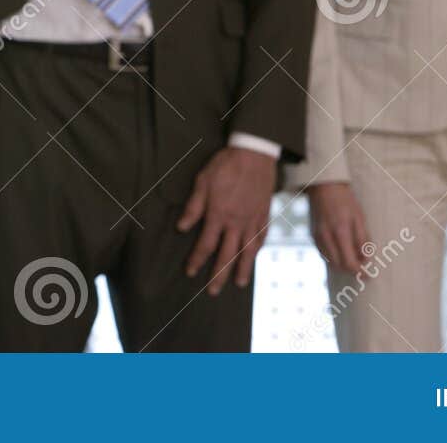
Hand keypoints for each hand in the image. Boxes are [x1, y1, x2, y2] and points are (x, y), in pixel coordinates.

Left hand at [177, 146, 275, 295]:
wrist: (254, 154)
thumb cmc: (225, 165)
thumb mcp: (203, 181)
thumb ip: (193, 207)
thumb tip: (182, 227)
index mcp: (218, 215)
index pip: (205, 245)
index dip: (197, 260)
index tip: (190, 272)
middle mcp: (236, 222)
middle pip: (227, 255)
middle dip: (219, 275)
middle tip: (213, 292)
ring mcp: (252, 220)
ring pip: (247, 251)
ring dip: (242, 269)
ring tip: (239, 284)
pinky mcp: (264, 214)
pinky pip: (261, 237)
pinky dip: (257, 250)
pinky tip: (254, 257)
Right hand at [305, 181, 370, 271]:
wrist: (324, 186)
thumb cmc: (345, 201)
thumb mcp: (359, 218)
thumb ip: (363, 239)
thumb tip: (366, 259)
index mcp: (340, 231)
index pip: (349, 262)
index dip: (359, 272)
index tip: (368, 276)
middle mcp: (326, 237)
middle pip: (339, 265)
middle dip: (351, 270)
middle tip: (363, 269)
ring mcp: (317, 236)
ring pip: (330, 261)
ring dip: (342, 265)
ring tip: (354, 260)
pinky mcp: (313, 235)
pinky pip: (323, 254)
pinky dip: (334, 258)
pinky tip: (342, 253)